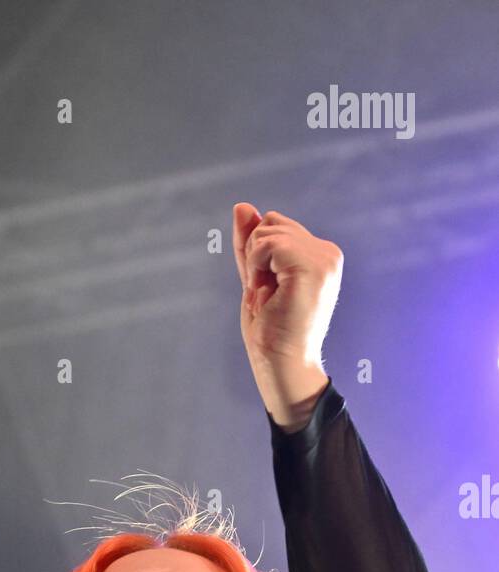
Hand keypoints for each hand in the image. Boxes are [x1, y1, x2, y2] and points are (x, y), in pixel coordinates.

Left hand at [232, 202, 341, 428]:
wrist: (280, 365)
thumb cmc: (270, 332)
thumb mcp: (256, 278)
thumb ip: (251, 244)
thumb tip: (242, 206)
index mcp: (320, 256)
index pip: (275, 225)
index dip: (257, 254)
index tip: (265, 290)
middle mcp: (329, 254)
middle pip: (271, 222)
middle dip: (255, 256)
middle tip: (266, 295)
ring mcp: (325, 258)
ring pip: (268, 230)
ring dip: (254, 264)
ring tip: (268, 296)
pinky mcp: (313, 266)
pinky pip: (268, 242)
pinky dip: (256, 266)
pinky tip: (266, 291)